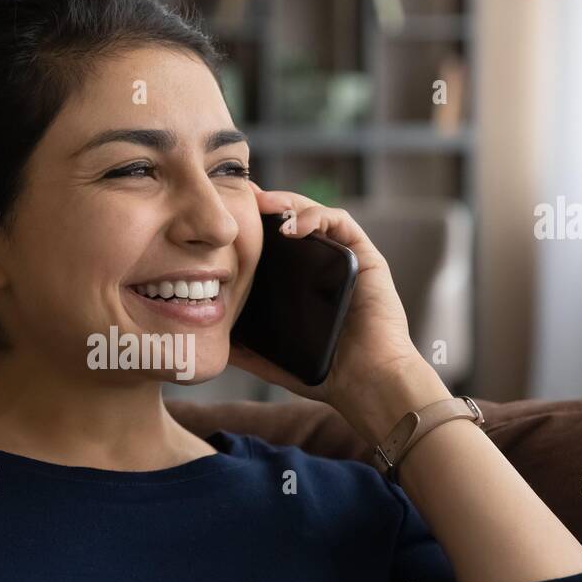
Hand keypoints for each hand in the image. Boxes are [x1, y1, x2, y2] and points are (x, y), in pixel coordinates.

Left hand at [229, 183, 431, 416]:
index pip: (276, 245)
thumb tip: (214, 341)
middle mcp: (325, 266)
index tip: (228, 220)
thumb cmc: (326, 374)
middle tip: (242, 199)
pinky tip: (293, 227)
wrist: (367, 382)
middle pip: (294, 222)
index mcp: (303, 284)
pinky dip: (316, 216)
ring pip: (316, 215)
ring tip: (264, 205)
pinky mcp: (366, 257)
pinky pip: (341, 222)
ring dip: (289, 203)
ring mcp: (346, 259)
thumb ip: (247, 350)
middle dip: (268, 206)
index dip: (254, 227)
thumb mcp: (274, 359)